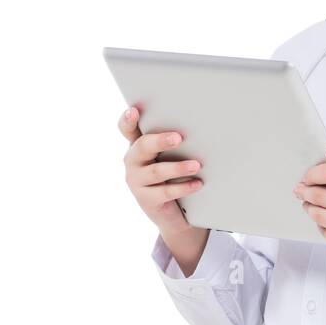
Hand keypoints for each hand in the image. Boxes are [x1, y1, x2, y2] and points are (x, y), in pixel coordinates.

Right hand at [118, 105, 203, 236]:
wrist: (174, 212)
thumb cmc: (173, 174)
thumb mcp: (170, 155)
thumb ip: (174, 142)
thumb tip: (198, 127)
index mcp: (137, 145)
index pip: (127, 129)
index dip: (127, 120)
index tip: (134, 111)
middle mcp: (133, 161)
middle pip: (142, 147)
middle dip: (160, 141)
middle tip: (178, 138)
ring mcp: (137, 181)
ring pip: (155, 171)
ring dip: (177, 168)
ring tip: (196, 165)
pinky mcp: (146, 199)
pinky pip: (165, 192)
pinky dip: (183, 187)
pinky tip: (197, 184)